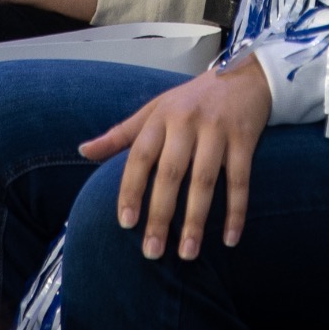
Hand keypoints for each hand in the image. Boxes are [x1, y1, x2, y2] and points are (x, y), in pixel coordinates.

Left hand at [79, 63, 270, 259]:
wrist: (244, 76)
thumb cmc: (192, 99)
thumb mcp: (155, 109)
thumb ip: (121, 134)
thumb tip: (83, 151)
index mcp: (161, 117)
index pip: (140, 156)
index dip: (131, 190)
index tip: (125, 224)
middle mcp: (187, 122)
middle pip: (170, 173)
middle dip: (160, 215)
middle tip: (152, 252)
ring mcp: (218, 130)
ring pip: (204, 180)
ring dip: (196, 219)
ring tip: (188, 253)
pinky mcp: (245, 138)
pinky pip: (240, 180)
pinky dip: (236, 211)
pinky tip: (230, 239)